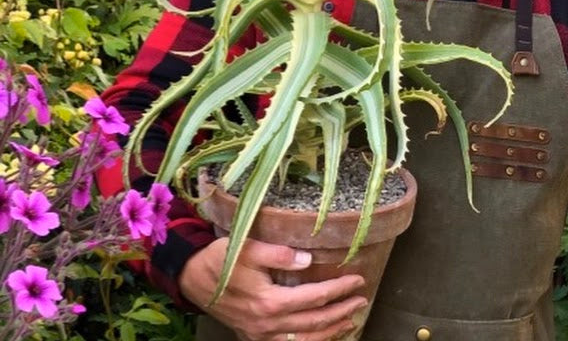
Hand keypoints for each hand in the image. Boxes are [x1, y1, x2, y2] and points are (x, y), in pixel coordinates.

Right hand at [178, 237, 368, 340]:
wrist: (193, 278)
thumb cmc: (222, 258)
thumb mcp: (248, 247)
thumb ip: (279, 254)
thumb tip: (308, 260)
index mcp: (268, 301)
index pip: (314, 298)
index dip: (338, 289)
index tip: (358, 279)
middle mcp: (267, 324)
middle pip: (314, 322)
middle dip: (341, 311)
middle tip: (362, 299)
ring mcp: (261, 334)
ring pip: (304, 340)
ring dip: (331, 331)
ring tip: (351, 320)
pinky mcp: (256, 336)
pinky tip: (323, 334)